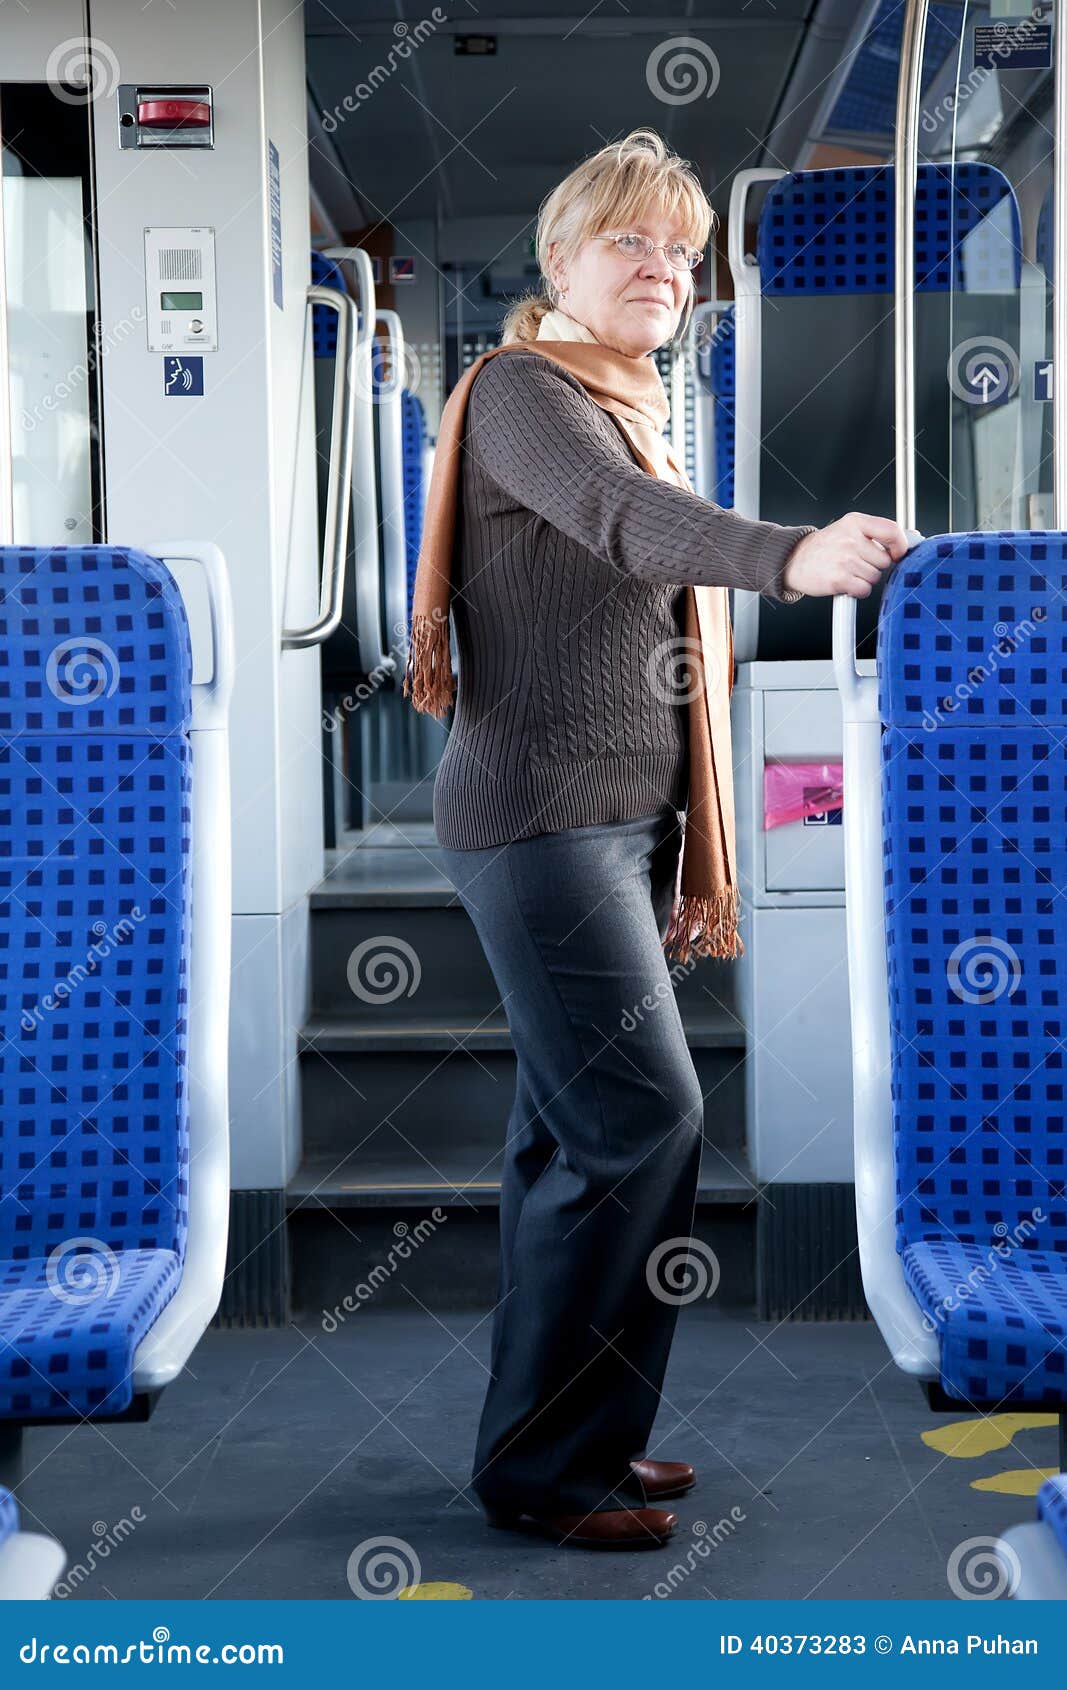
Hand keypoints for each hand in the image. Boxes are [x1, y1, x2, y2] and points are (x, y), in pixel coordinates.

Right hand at [782, 512, 910, 598]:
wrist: (795, 560)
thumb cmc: (826, 547)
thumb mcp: (850, 529)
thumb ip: (878, 533)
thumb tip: (912, 537)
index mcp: (856, 522)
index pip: (891, 531)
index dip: (900, 545)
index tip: (897, 553)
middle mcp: (850, 538)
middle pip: (884, 560)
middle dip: (875, 566)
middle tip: (857, 563)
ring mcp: (844, 559)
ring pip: (874, 577)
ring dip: (864, 579)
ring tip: (848, 572)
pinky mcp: (838, 579)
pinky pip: (864, 589)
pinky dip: (857, 590)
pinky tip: (846, 583)